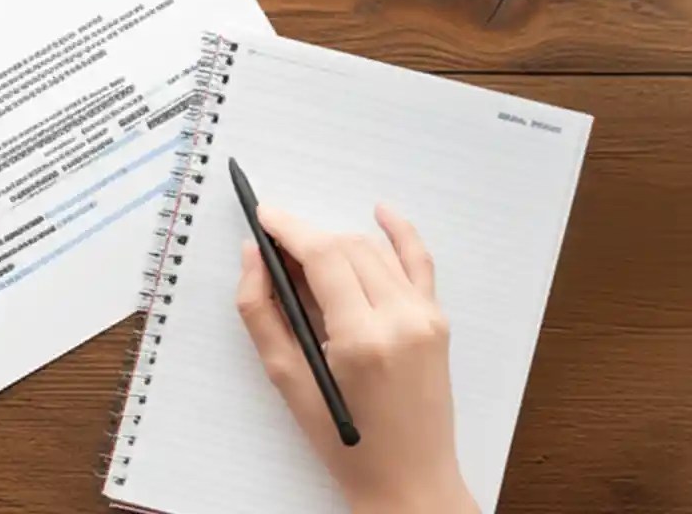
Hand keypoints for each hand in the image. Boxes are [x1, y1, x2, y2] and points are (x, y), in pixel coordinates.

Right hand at [236, 205, 477, 513]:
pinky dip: (400, 233)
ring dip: (337, 242)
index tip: (264, 215)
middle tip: (275, 248)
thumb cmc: (345, 441)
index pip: (324, 256)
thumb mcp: (287, 381)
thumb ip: (261, 313)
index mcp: (362, 338)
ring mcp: (426, 317)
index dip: (290, 228)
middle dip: (307, 238)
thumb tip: (253, 257)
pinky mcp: (438, 321)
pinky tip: (381, 212)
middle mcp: (402, 319)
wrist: (409, 479)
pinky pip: (419, 262)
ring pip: (375, 251)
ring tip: (305, 257)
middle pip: (347, 247)